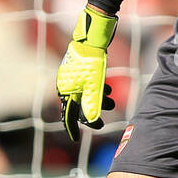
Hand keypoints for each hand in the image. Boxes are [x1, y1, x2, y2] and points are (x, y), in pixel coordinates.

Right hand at [57, 7, 117, 142]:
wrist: (93, 37)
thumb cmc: (92, 61)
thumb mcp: (94, 85)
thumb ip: (92, 104)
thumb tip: (91, 121)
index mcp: (65, 90)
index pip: (67, 114)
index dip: (72, 128)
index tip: (75, 139)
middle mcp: (65, 84)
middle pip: (78, 105)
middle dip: (92, 113)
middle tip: (103, 121)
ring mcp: (71, 76)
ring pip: (84, 95)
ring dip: (98, 101)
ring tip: (112, 102)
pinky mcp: (79, 69)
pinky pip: (87, 85)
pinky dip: (97, 90)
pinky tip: (109, 90)